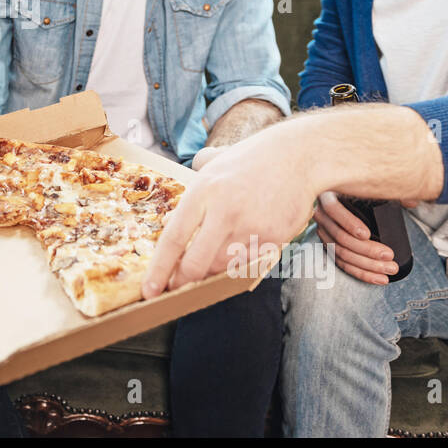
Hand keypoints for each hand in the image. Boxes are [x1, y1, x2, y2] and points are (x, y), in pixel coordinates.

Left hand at [144, 123, 315, 297]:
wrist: (298, 156)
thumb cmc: (249, 163)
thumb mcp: (211, 171)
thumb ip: (190, 201)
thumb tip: (166, 227)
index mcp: (203, 192)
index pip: (173, 239)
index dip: (159, 270)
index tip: (149, 290)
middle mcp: (225, 212)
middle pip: (195, 264)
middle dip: (181, 282)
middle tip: (173, 288)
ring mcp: (251, 227)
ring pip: (221, 268)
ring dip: (210, 270)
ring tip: (210, 257)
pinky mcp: (273, 238)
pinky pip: (247, 263)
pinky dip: (238, 261)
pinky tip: (241, 243)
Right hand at [313, 190, 418, 284]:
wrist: (345, 197)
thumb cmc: (360, 190)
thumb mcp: (372, 186)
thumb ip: (392, 191)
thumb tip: (412, 202)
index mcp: (328, 195)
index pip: (334, 210)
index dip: (349, 223)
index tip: (367, 234)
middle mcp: (322, 215)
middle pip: (340, 237)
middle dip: (367, 250)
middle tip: (389, 256)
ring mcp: (324, 233)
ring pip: (342, 254)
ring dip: (367, 265)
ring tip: (389, 269)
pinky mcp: (330, 247)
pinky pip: (343, 264)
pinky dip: (361, 273)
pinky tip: (379, 278)